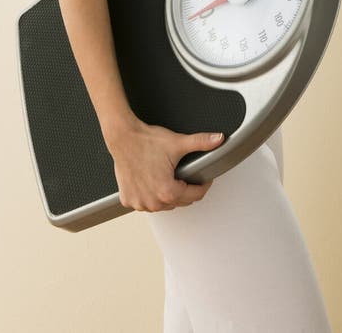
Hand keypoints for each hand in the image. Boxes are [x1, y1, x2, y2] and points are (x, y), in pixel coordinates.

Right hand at [107, 116, 223, 211]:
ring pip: (163, 204)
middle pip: (179, 201)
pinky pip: (145, 202)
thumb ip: (201, 142)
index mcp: (167, 192)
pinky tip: (150, 181)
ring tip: (166, 176)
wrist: (122, 137)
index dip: (202, 184)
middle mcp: (152, 202)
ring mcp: (139, 203)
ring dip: (167, 194)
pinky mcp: (128, 200)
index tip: (202, 177)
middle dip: (184, 189)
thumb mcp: (177, 142)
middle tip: (182, 172)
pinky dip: (150, 194)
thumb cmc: (145, 141)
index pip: (195, 195)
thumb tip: (218, 139)